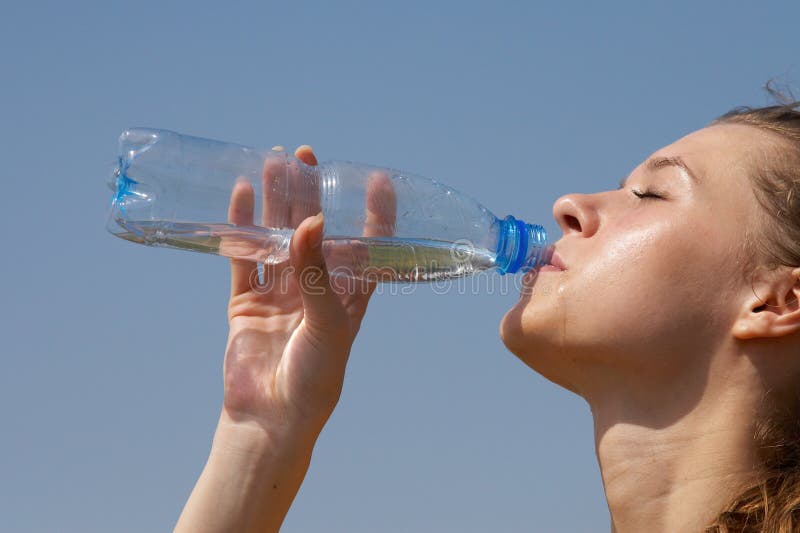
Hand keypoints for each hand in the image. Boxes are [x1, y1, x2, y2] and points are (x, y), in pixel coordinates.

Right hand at [221, 145, 396, 440]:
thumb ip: (317, 272)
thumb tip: (312, 221)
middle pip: (316, 230)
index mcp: (349, 295)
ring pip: (278, 236)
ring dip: (276, 201)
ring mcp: (281, 292)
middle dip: (312, 193)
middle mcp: (317, 288)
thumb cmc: (316, 377)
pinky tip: (243, 196)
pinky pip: (244, 256)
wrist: (272, 418)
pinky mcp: (248, 300)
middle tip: (306, 155)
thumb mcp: (328, 323)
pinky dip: (242, 227)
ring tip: (275, 162)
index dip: (375, 213)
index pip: (369, 245)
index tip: (375, 179)